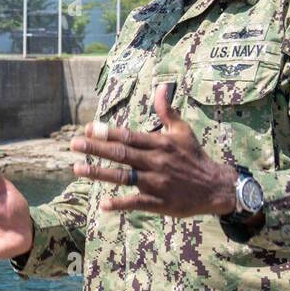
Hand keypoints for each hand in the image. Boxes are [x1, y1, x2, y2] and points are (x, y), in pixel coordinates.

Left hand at [69, 84, 238, 217]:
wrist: (216, 187)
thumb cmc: (195, 156)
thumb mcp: (183, 130)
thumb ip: (166, 110)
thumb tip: (161, 86)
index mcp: (160, 143)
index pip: (129, 136)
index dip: (107, 132)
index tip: (88, 128)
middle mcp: (156, 161)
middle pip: (121, 154)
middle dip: (96, 148)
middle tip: (73, 144)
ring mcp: (157, 183)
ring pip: (124, 177)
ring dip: (99, 173)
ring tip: (77, 168)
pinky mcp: (160, 203)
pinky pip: (137, 202)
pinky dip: (120, 203)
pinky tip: (103, 204)